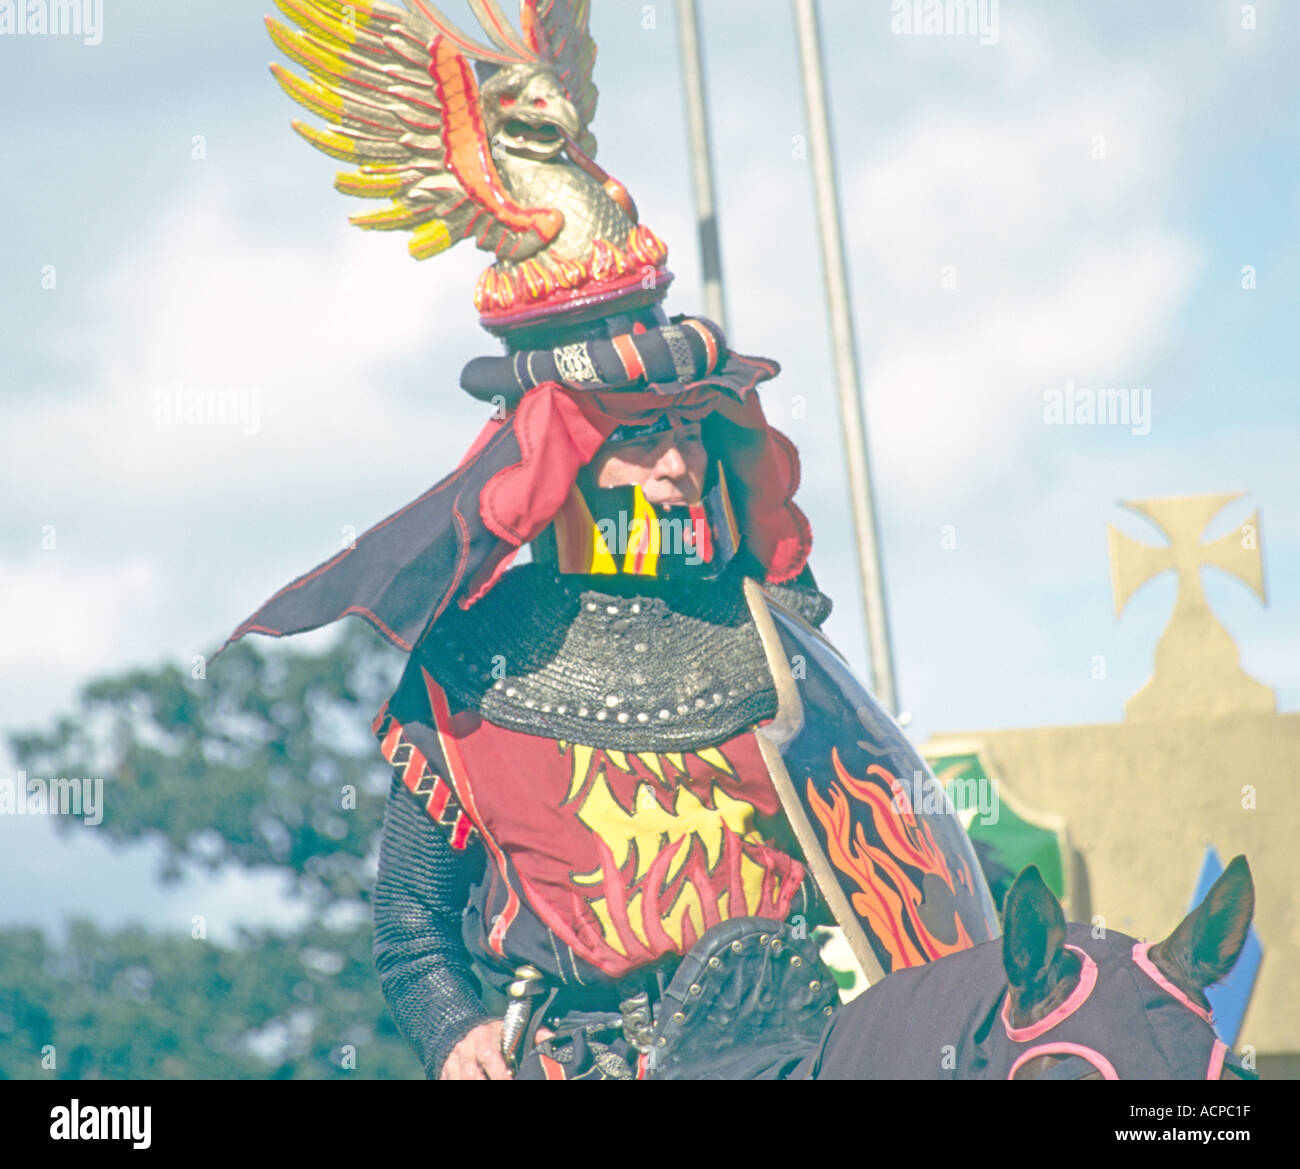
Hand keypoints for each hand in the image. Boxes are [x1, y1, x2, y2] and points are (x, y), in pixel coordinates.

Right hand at [439, 1021, 557, 1079]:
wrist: (458, 1028)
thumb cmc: (490, 1034)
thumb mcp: (507, 1029)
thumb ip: (531, 1035)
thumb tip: (550, 1039)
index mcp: (482, 1039)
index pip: (490, 1060)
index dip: (500, 1075)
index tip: (511, 1079)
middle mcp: (464, 1052)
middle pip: (471, 1077)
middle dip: (487, 1083)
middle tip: (505, 1083)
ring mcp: (451, 1065)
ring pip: (460, 1081)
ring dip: (472, 1084)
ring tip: (488, 1085)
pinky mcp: (443, 1074)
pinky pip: (448, 1082)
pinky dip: (456, 1083)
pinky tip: (471, 1084)